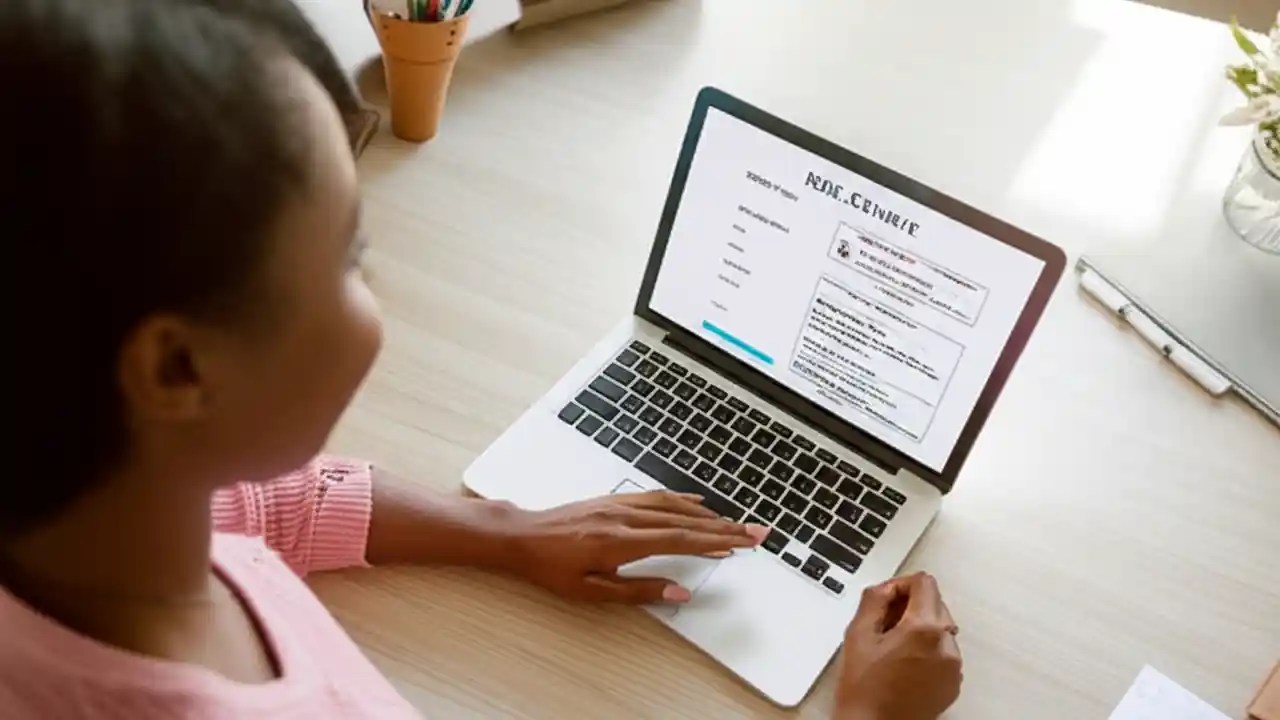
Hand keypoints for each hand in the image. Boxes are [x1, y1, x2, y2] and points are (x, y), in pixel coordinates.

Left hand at [504, 491, 766, 603]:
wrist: (520, 536)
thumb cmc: (550, 568)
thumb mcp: (591, 591)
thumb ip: (638, 591)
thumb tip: (679, 592)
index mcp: (621, 541)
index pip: (681, 540)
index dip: (716, 542)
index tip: (743, 544)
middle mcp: (625, 517)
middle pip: (686, 521)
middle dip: (725, 527)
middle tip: (756, 531)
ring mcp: (620, 504)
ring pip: (674, 505)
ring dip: (708, 514)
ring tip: (734, 522)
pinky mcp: (613, 500)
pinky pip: (656, 496)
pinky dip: (682, 500)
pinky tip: (696, 502)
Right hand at [833, 572, 962, 719]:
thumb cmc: (864, 689)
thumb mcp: (858, 634)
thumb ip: (874, 599)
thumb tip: (885, 588)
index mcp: (924, 628)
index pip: (924, 583)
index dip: (901, 585)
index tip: (888, 597)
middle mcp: (946, 645)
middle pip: (935, 603)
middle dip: (911, 606)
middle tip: (884, 623)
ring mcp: (953, 666)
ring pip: (940, 628)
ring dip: (920, 629)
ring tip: (892, 648)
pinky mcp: (953, 683)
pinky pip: (944, 652)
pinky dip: (928, 651)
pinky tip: (904, 664)